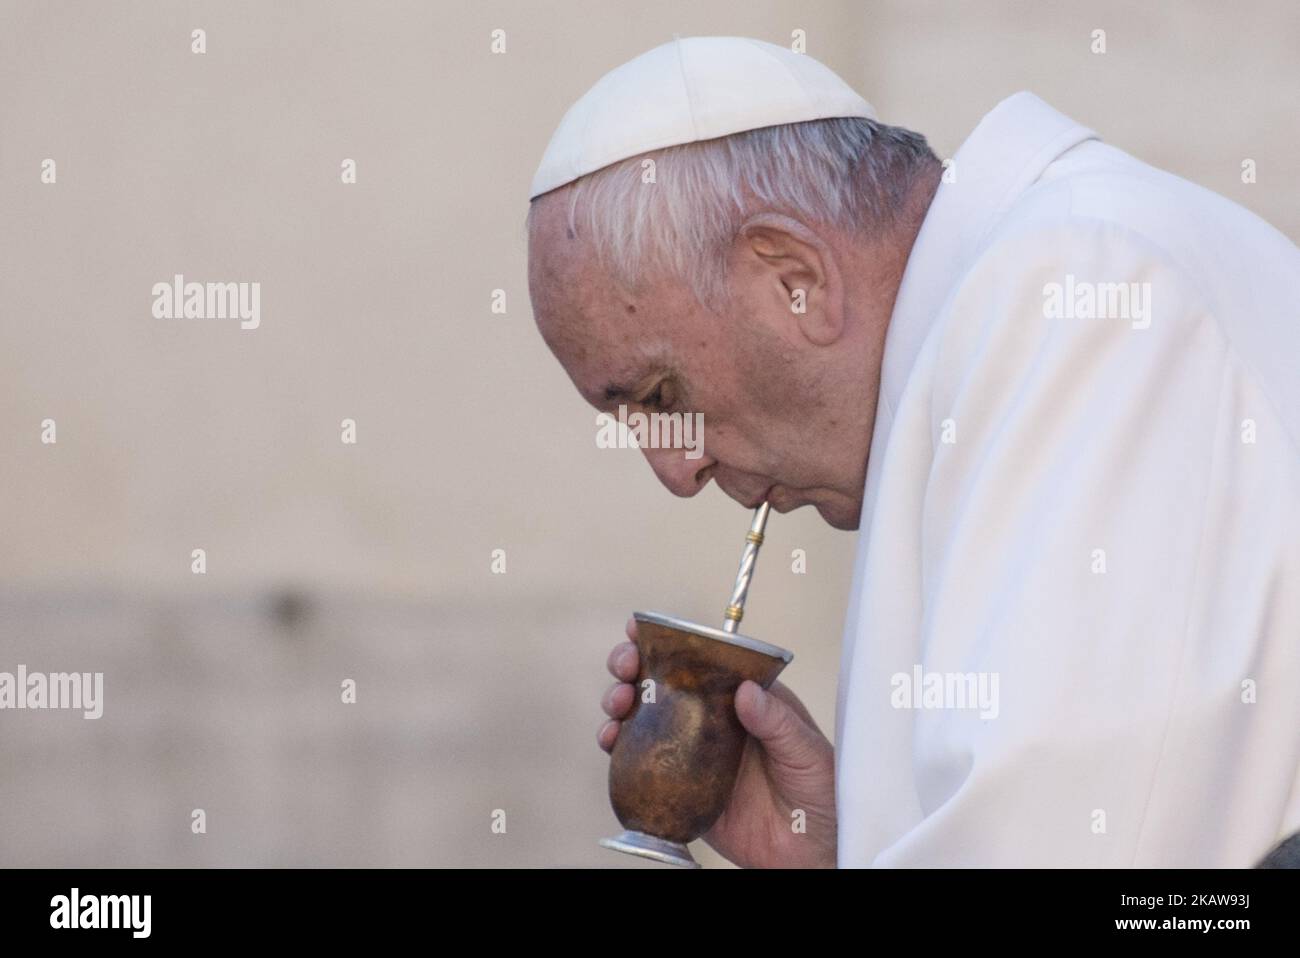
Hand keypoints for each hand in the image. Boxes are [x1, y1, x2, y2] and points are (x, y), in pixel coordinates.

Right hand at [599, 616, 836, 867]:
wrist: (809, 853)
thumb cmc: (819, 794)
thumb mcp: (807, 752)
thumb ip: (778, 722)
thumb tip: (746, 691)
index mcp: (743, 701)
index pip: (703, 662)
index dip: (669, 642)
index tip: (641, 629)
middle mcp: (712, 721)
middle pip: (663, 683)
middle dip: (634, 667)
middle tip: (625, 667)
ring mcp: (692, 752)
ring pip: (644, 717)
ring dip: (620, 703)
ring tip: (616, 705)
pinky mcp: (679, 786)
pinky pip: (640, 763)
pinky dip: (618, 748)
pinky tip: (611, 741)